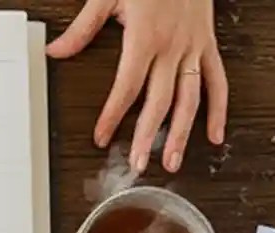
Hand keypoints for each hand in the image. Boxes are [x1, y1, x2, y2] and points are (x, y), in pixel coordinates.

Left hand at [48, 0, 226, 173]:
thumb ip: (82, 28)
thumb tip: (56, 51)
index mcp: (145, 37)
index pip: (127, 87)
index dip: (113, 115)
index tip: (103, 137)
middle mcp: (172, 47)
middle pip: (160, 100)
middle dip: (149, 135)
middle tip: (139, 163)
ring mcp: (193, 48)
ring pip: (190, 98)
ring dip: (182, 133)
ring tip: (172, 161)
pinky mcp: (207, 45)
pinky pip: (217, 81)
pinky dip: (218, 110)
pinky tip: (214, 135)